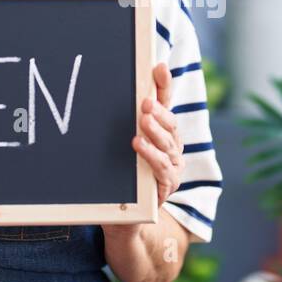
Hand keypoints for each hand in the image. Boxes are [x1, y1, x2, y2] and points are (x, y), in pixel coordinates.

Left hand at [130, 62, 183, 205]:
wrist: (124, 214)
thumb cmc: (124, 174)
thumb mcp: (123, 144)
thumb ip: (124, 122)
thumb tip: (109, 87)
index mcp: (164, 132)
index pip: (166, 103)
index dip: (164, 85)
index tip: (159, 67)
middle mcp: (173, 146)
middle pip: (170, 124)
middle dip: (159, 111)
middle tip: (145, 103)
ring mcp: (173, 166)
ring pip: (167, 144)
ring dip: (155, 131)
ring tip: (143, 119)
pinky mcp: (168, 185)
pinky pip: (162, 167)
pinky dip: (150, 154)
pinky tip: (138, 144)